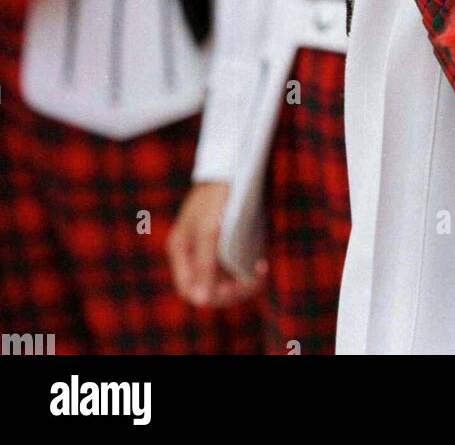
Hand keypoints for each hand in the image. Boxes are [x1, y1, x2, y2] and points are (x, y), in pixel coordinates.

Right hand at [167, 182, 264, 308]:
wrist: (232, 164)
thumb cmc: (216, 195)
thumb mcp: (210, 230)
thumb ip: (205, 265)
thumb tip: (201, 301)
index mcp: (181, 250)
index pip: (190, 288)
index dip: (211, 294)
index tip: (237, 286)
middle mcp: (192, 252)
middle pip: (207, 287)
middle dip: (232, 288)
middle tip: (256, 277)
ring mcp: (208, 247)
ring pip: (222, 279)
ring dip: (242, 280)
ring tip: (262, 268)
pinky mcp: (224, 241)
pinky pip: (232, 265)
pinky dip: (246, 268)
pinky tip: (260, 261)